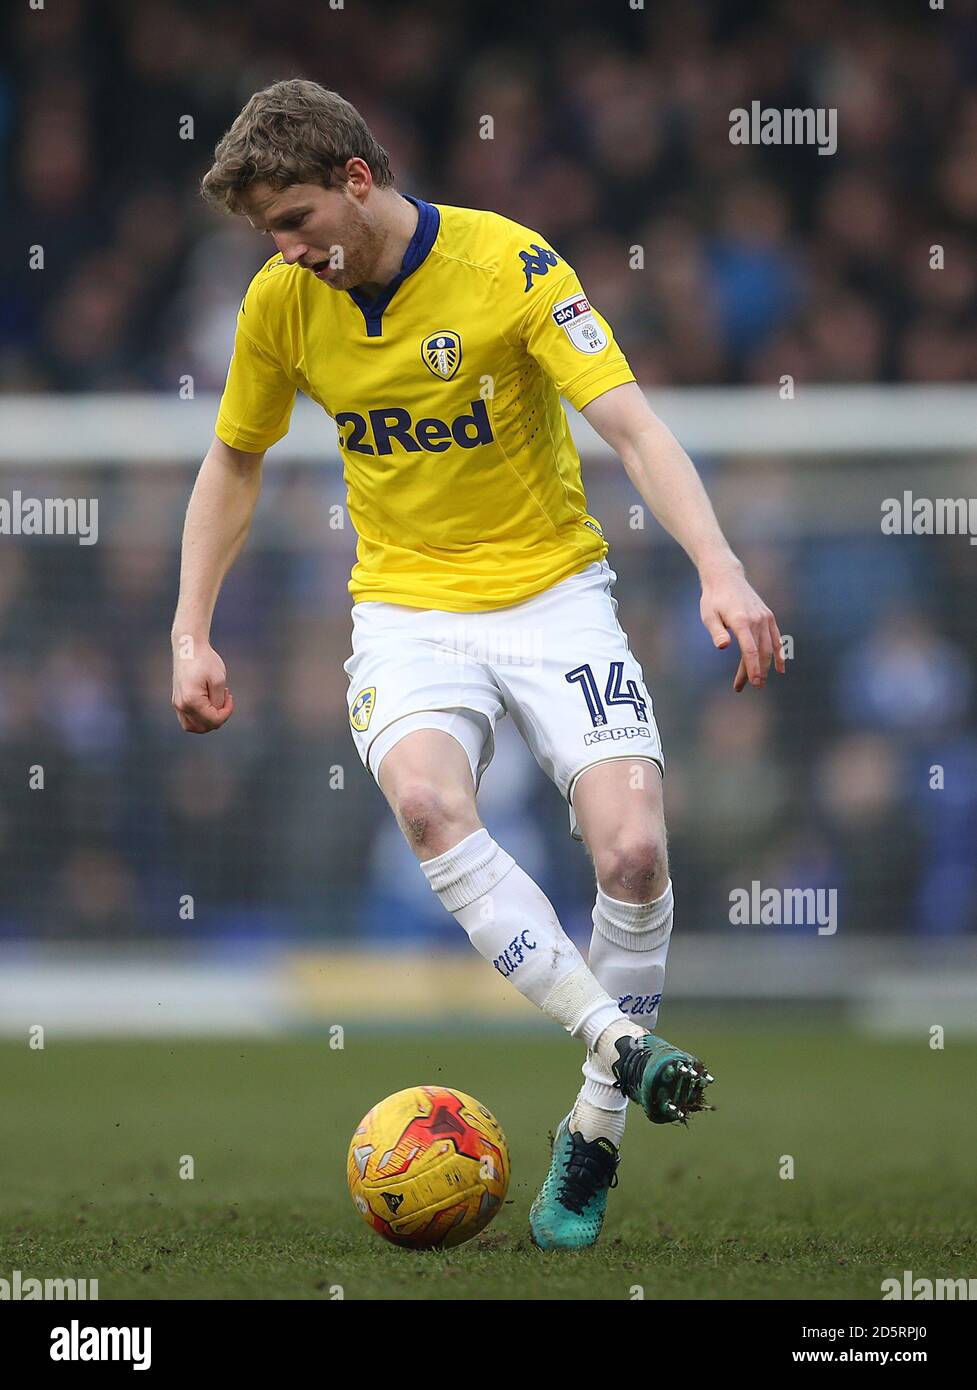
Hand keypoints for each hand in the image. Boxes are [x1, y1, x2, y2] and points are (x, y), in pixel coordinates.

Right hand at [171, 638, 234, 731]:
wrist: (189, 646)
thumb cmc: (205, 660)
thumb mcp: (218, 680)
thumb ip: (218, 701)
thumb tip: (217, 714)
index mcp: (191, 701)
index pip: (213, 720)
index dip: (227, 712)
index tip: (230, 696)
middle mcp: (181, 705)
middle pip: (203, 727)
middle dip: (218, 717)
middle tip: (224, 699)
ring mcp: (177, 704)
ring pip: (194, 726)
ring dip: (208, 720)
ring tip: (216, 701)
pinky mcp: (177, 700)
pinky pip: (188, 719)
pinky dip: (199, 717)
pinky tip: (208, 703)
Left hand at [699, 560, 784, 691]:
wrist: (726, 578)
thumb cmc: (713, 599)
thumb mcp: (708, 615)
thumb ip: (716, 631)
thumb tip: (722, 647)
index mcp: (741, 621)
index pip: (749, 650)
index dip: (752, 668)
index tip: (752, 683)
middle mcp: (757, 619)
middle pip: (760, 652)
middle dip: (756, 671)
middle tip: (751, 687)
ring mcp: (765, 618)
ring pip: (769, 647)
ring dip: (766, 666)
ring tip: (759, 682)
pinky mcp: (769, 616)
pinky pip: (776, 638)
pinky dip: (779, 653)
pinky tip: (780, 669)